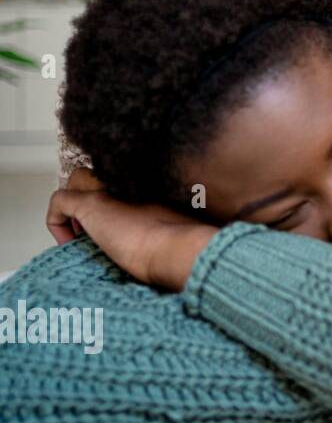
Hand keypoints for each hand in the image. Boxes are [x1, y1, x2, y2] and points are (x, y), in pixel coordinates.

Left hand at [46, 170, 215, 291]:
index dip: (114, 201)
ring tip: (83, 234)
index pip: (121, 182)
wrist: (179, 249)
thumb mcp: (179, 228)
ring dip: (75, 205)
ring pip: (77, 179)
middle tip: (99, 227)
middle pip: (100, 173)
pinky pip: (59, 201)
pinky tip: (70, 242)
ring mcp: (109, 189)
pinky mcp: (90, 204)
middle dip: (92, 196)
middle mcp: (129, 181)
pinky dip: (57, 222)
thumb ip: (168, 225)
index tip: (119, 226)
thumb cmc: (183, 246)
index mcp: (151, 187)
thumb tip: (165, 241)